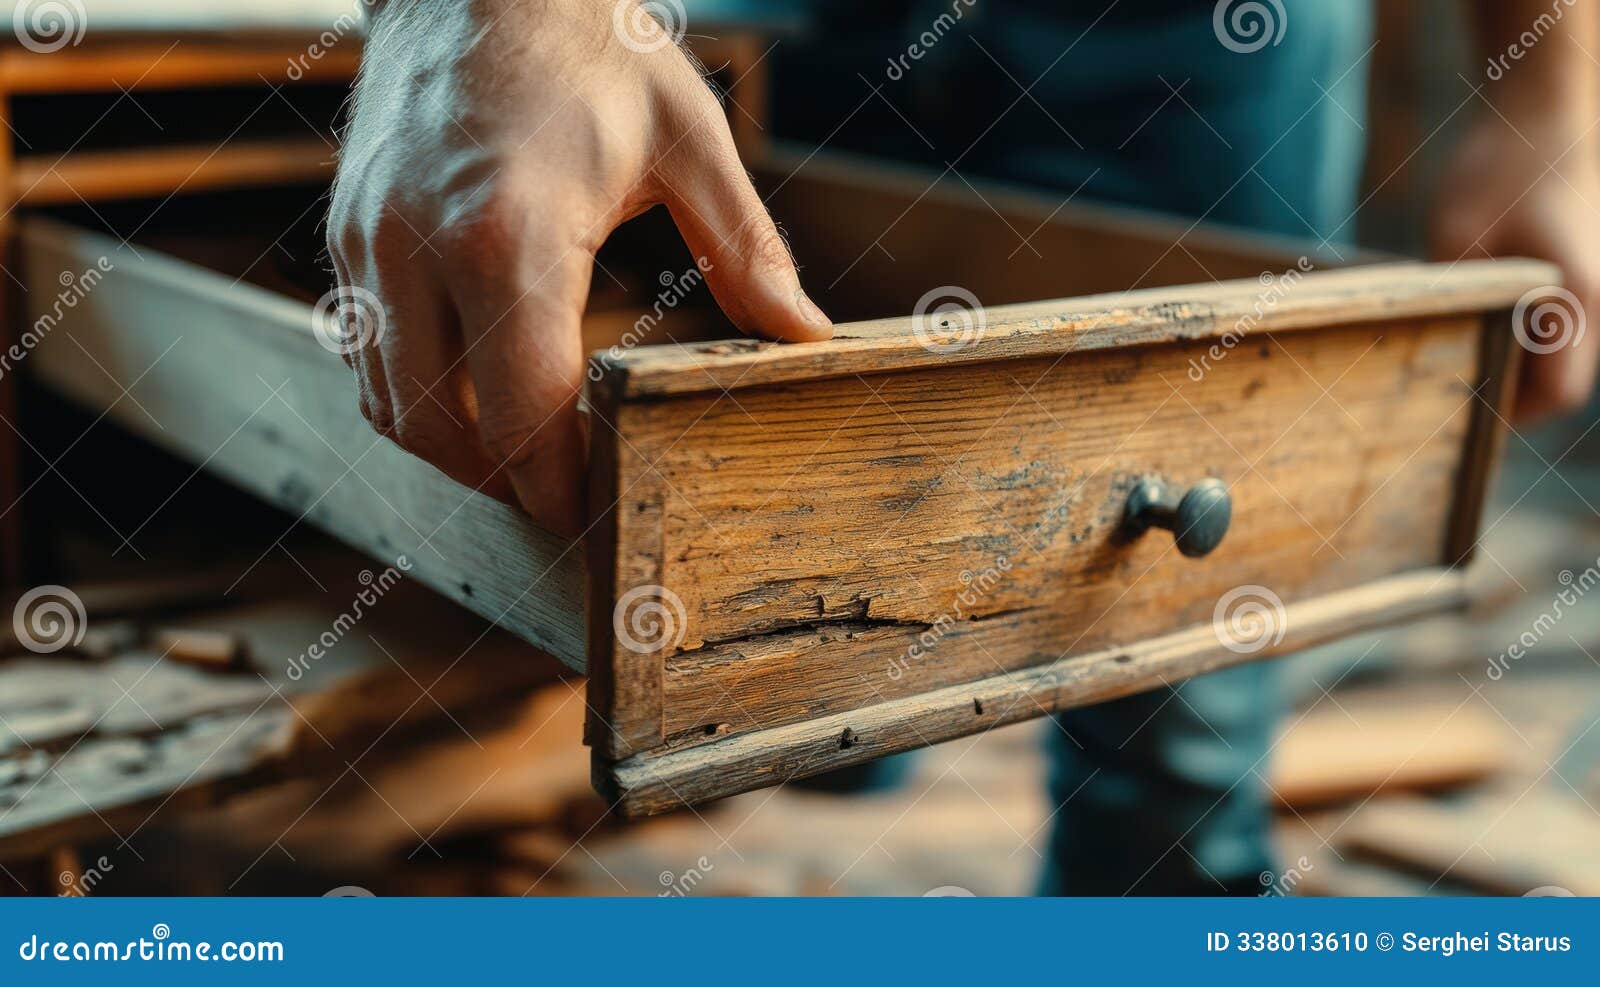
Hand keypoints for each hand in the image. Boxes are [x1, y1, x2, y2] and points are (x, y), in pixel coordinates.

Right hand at [328, 0, 831, 535]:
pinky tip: (473, 394)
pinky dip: (415, 397)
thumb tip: (805, 334)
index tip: (595, 513)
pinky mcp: (348, 232)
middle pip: (445, 428)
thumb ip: (745, 248)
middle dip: (508, 481)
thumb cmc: (588, 43)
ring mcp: (370, 241)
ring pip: (390, 404)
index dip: (558, 482)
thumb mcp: (687, 137)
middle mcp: (420, 246)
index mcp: (511, 230)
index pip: (523, 410)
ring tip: (524, 459)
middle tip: (569, 498)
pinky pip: (365, 354)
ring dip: (456, 449)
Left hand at [1432, 111, 1599, 422]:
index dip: (1508, 415)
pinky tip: (1468, 330)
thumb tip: (1425, 350)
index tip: (1454, 417)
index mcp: (1576, 296)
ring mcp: (1589, 288)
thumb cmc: (1501, 166)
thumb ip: (1453, 295)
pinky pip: (1550, 330)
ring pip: (1555, 359)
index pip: (1556, 392)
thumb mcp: (1456, 235)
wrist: (1541, 112)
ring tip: (1448, 368)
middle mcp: (1595, 300)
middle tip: (1440, 401)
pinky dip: (1516, 342)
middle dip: (1506, 399)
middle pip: (1559, 385)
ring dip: (1511, 371)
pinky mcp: (1574, 276)